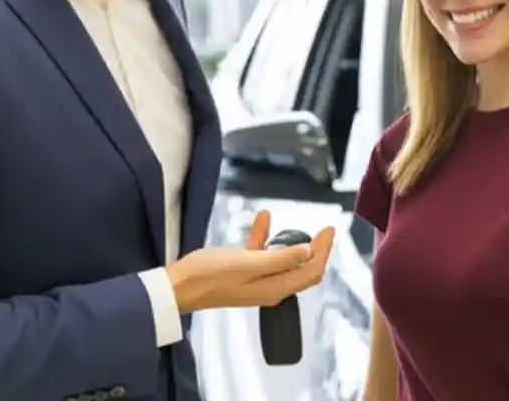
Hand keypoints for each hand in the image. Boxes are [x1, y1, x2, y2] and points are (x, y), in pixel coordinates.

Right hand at [166, 209, 334, 313]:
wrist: (179, 287)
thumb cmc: (210, 274)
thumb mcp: (248, 263)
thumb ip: (280, 258)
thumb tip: (308, 252)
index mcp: (274, 288)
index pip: (310, 271)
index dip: (323, 251)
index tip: (329, 229)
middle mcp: (269, 288)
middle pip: (302, 269)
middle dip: (315, 250)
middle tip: (323, 230)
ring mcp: (255, 282)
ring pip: (283, 262)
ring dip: (291, 243)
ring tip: (297, 225)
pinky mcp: (241, 274)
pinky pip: (260, 255)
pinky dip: (264, 238)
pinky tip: (262, 218)